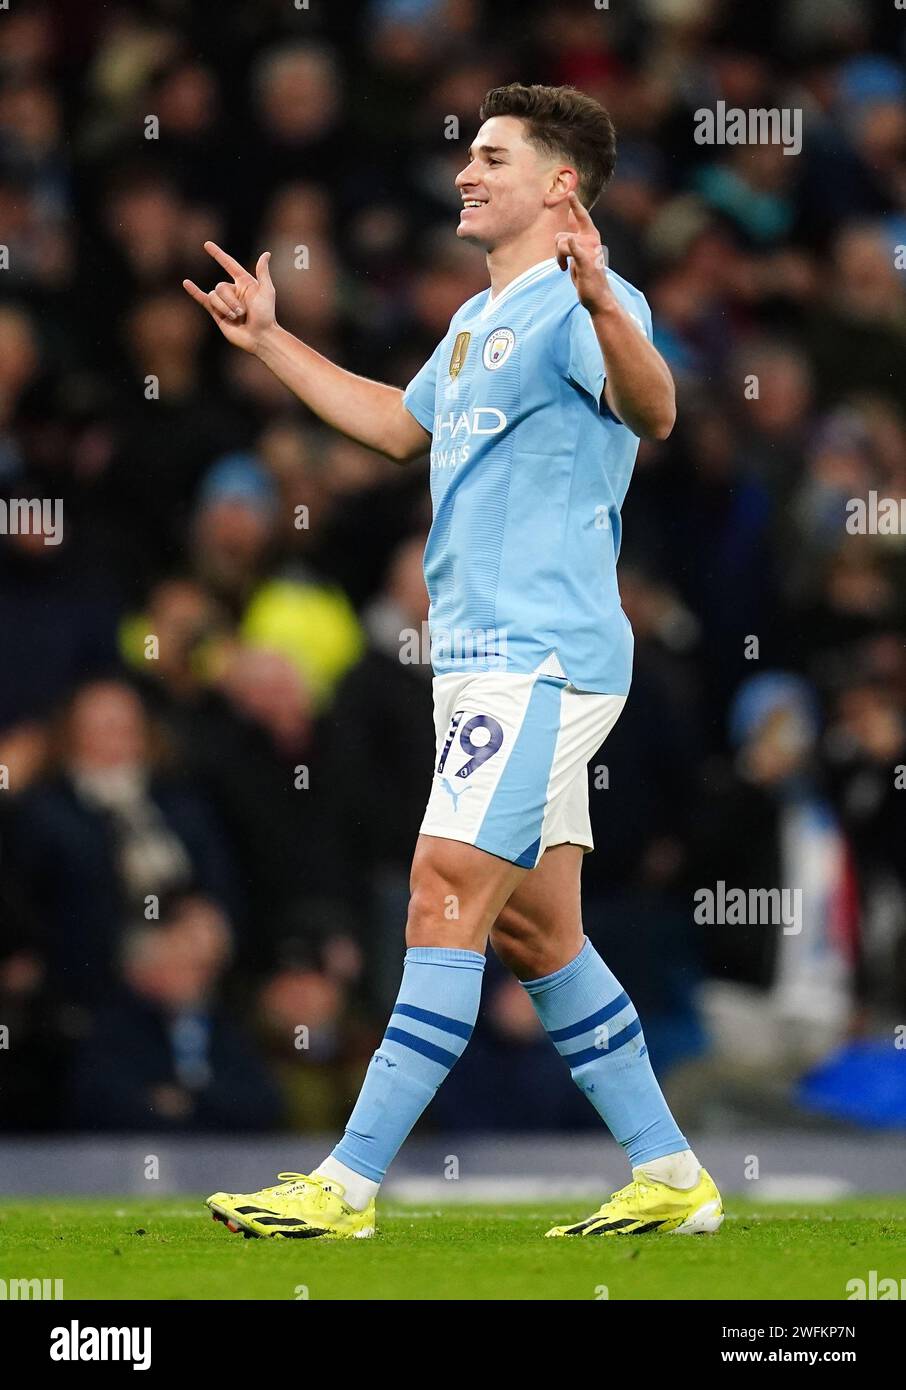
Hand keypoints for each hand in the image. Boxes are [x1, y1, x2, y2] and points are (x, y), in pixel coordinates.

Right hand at [183, 242, 275, 352]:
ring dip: (225, 307)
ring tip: (237, 317)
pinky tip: (186, 283)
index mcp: (244, 282)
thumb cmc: (266, 315)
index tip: (207, 244)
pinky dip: (194, 291)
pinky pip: (203, 299)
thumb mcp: (267, 291)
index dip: (218, 255)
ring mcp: (224, 302)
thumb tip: (266, 254)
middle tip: (243, 312)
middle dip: (230, 300)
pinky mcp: (217, 313)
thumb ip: (263, 272)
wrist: (259, 337)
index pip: (228, 264)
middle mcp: (233, 290)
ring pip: (214, 296)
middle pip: (220, 287)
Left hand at [555, 191, 614, 315]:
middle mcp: (592, 240)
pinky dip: (573, 247)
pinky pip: (576, 251)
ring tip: (565, 269)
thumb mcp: (581, 253)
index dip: (576, 205)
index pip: (582, 217)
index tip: (570, 193)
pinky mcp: (586, 263)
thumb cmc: (588, 277)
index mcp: (591, 236)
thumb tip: (570, 215)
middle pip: (561, 235)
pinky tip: (572, 243)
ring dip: (558, 259)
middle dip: (557, 250)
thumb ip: (576, 235)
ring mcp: (589, 251)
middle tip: (563, 264)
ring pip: (560, 244)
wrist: (598, 298)